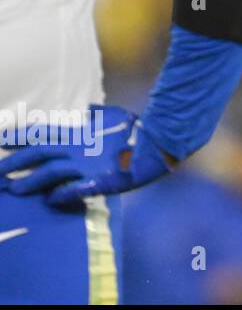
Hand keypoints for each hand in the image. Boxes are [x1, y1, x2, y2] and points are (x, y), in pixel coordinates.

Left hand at [0, 106, 173, 209]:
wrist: (159, 144)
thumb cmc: (139, 129)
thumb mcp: (117, 115)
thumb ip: (99, 114)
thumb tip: (88, 108)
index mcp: (81, 131)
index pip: (42, 132)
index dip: (19, 136)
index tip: (0, 139)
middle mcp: (79, 147)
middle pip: (38, 152)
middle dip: (13, 162)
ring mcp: (87, 164)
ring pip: (49, 172)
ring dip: (29, 182)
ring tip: (13, 189)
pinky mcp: (98, 181)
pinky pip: (72, 190)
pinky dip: (59, 195)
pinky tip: (50, 200)